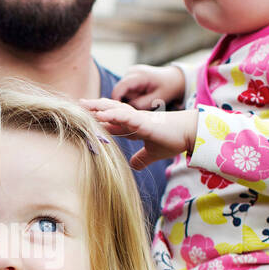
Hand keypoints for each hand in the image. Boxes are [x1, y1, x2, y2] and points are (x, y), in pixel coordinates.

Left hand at [80, 98, 197, 168]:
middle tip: (79, 104)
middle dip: (95, 108)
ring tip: (84, 105)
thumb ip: (142, 158)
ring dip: (99, 107)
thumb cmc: (173, 139)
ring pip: (115, 110)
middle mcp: (134, 119)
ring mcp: (139, 119)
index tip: (85, 118)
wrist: (189, 134)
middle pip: (111, 111)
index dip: (99, 120)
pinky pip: (125, 117)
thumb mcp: (153, 152)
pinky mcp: (144, 122)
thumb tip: (133, 165)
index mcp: (135, 126)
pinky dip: (112, 115)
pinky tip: (100, 115)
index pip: (113, 122)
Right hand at [110, 63, 184, 108]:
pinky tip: (139, 98)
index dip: (116, 101)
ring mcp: (130, 72)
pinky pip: (125, 89)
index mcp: (140, 75)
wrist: (173, 78)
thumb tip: (126, 110)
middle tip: (134, 111)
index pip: (120, 88)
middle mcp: (132, 71)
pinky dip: (130, 96)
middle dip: (124, 101)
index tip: (120, 113)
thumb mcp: (157, 99)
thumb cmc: (167, 89)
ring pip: (121, 90)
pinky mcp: (130, 76)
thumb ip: (140, 105)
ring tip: (141, 102)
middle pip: (119, 90)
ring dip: (127, 98)